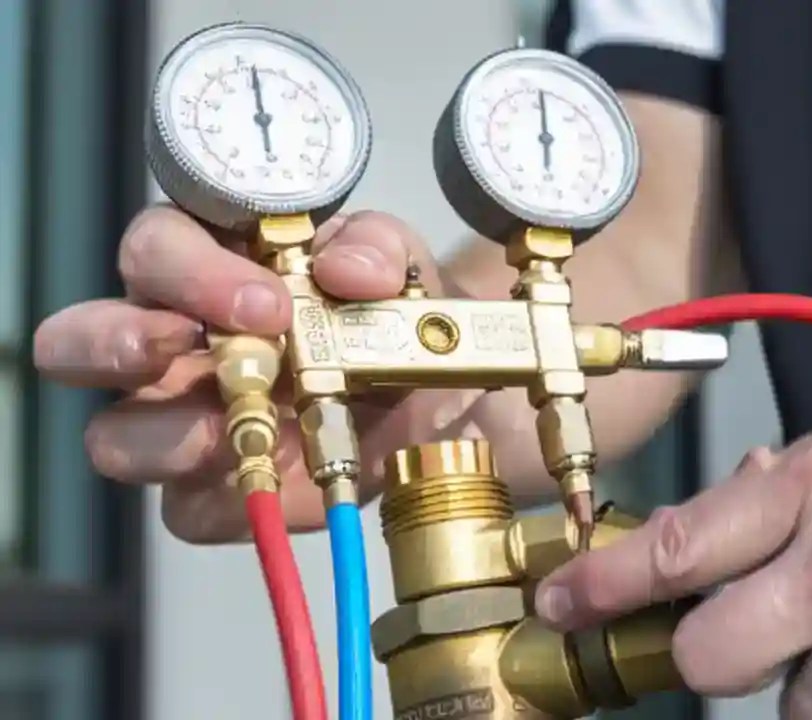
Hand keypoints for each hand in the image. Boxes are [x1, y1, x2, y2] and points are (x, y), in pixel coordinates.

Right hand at [33, 205, 506, 542]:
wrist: (435, 394)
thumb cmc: (387, 311)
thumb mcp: (397, 261)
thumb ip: (377, 248)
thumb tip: (352, 269)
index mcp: (205, 265)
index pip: (154, 248)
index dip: (193, 271)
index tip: (268, 304)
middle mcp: (168, 341)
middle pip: (77, 339)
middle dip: (120, 342)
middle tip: (195, 345)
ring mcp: (177, 423)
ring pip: (111, 437)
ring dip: (169, 434)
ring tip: (236, 424)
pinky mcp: (208, 495)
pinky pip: (186, 510)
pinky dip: (231, 499)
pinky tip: (276, 475)